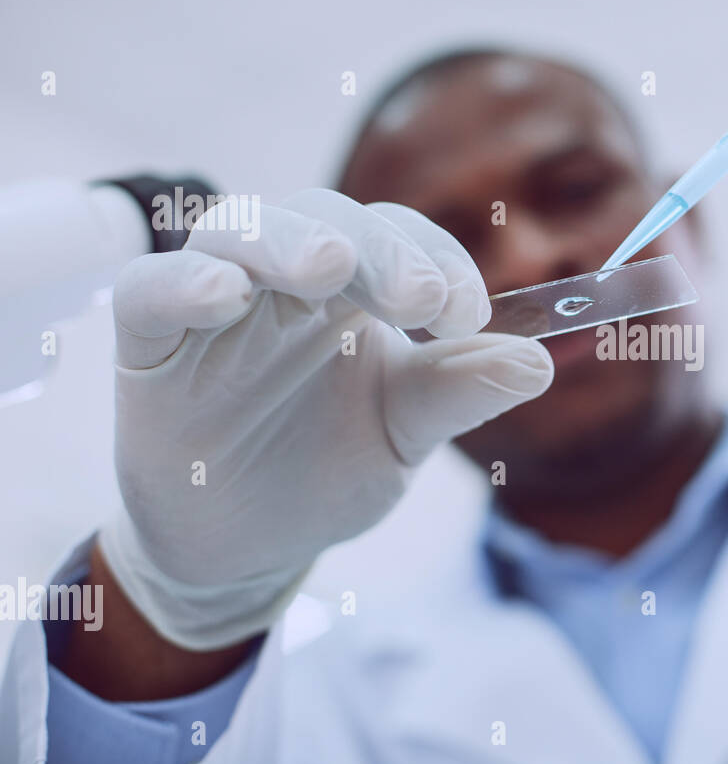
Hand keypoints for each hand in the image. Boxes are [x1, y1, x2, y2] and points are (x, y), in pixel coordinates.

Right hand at [101, 188, 551, 649]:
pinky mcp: (150, 344)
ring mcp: (214, 305)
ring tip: (330, 268)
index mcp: (354, 289)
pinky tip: (225, 296)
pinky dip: (185, 281)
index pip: (396, 236)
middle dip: (378, 248)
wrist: (250, 546)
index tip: (470, 315)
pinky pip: (151, 289)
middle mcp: (285, 280)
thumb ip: (462, 391)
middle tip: (421, 299)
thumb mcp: (407, 431)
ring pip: (238, 231)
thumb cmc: (329, 467)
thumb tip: (540, 360)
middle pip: (324, 217)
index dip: (436, 257)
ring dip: (287, 242)